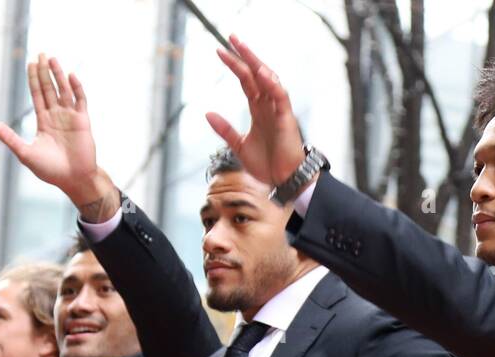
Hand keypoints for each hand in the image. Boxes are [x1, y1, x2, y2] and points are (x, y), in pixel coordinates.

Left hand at [0, 54, 117, 218]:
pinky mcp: (83, 121)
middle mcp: (57, 116)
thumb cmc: (50, 170)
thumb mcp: (25, 153)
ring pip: (63, 90)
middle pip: (49, 88)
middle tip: (40, 53)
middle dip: (44, 71)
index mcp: (44, 121)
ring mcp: (70, 117)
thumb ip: (10, 138)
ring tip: (52, 59)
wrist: (73, 179)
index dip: (33, 79)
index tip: (30, 63)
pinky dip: (76, 88)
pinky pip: (80, 100)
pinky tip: (70, 76)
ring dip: (58, 75)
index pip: (37, 95)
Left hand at [206, 35, 305, 186]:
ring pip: (269, 80)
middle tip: (232, 37)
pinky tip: (262, 74)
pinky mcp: (286, 120)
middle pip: (257, 74)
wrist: (284, 181)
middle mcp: (269, 105)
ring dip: (257, 64)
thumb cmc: (267, 164)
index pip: (246, 81)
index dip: (234, 65)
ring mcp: (279, 111)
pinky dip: (272, 85)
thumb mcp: (239, 146)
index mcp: (259, 109)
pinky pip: (281, 97)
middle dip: (245, 55)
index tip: (219, 51)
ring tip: (244, 49)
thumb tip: (207, 113)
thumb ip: (225, 129)